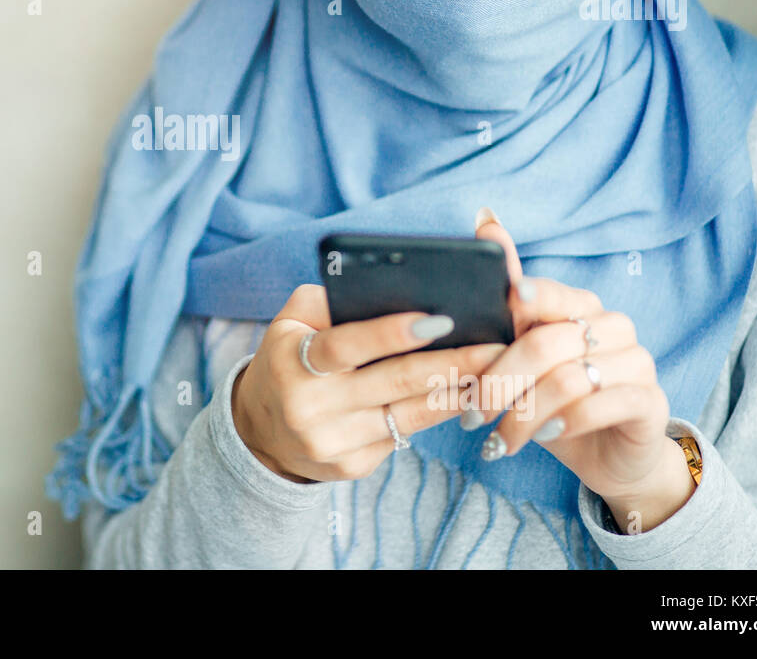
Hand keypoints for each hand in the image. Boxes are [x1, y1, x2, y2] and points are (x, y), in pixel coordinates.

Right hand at [231, 283, 506, 483]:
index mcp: (293, 362)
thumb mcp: (292, 321)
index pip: (347, 345)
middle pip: (394, 382)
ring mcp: (332, 442)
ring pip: (410, 414)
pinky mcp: (351, 466)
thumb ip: (331, 300)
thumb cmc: (287, 358)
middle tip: (498, 346)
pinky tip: (466, 395)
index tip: (439, 318)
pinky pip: (405, 436)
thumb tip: (393, 289)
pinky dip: (438, 413)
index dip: (392, 333)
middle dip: (452, 363)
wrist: (258, 429)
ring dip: (459, 392)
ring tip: (497, 369)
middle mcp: (310, 407)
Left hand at [466, 208, 695, 529]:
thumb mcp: (524, 360)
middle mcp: (613, 326)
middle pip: (544, 345)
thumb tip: (486, 225)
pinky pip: (598, 406)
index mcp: (580, 306)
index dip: (521, 298)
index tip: (504, 303)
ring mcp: (636, 362)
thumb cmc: (555, 401)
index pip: (545, 293)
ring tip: (499, 439)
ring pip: (566, 381)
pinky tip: (545, 435)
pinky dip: (563, 423)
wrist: (609, 455)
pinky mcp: (650, 402)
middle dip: (499, 383)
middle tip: (472, 415)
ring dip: (524, 415)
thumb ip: (507, 307)